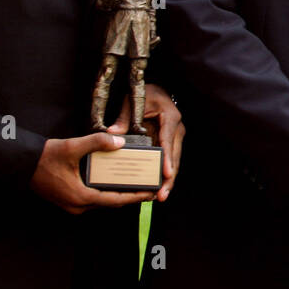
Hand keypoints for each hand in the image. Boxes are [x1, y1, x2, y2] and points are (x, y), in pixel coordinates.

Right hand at [29, 133, 152, 214]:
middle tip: (146, 188)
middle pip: (110, 202)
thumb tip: (120, 142)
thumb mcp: (73, 146)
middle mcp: (77, 206)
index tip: (150, 194)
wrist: (20, 162)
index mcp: (81, 197)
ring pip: (100, 201)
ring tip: (133, 185)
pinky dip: (104, 192)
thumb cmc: (45, 157)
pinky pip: (91, 198)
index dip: (135, 196)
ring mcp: (71, 205)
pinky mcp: (66, 200)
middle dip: (129, 195)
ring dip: (116, 194)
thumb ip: (97, 142)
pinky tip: (111, 182)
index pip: (115, 200)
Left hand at [109, 84, 183, 201]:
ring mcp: (175, 138)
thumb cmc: (145, 94)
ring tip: (160, 196)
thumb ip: (123, 117)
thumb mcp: (133, 101)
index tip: (166, 173)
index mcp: (170, 117)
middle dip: (169, 178)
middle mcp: (177, 129)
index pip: (168, 141)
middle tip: (162, 195)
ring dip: (168, 180)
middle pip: (175, 157)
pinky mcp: (170, 144)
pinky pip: (168, 161)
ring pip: (174, 162)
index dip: (167, 159)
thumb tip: (112, 134)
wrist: (157, 92)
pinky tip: (158, 188)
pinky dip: (164, 174)